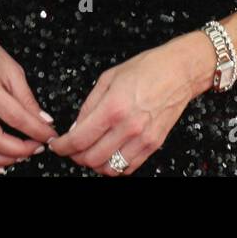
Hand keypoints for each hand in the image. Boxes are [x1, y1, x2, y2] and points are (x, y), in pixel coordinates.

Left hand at [46, 38, 201, 175]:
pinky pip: (129, 168)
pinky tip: (109, 154)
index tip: (57, 145)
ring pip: (109, 169)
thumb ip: (89, 105)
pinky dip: (114, 167)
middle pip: (91, 158)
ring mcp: (142, 138)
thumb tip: (77, 127)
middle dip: (75, 157)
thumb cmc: (147, 68)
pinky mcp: (154, 144)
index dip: (62, 147)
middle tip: (71, 148)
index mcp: (113, 107)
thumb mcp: (109, 78)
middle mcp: (128, 127)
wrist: (180, 71)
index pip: (79, 139)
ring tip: (90, 153)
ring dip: (94, 165)